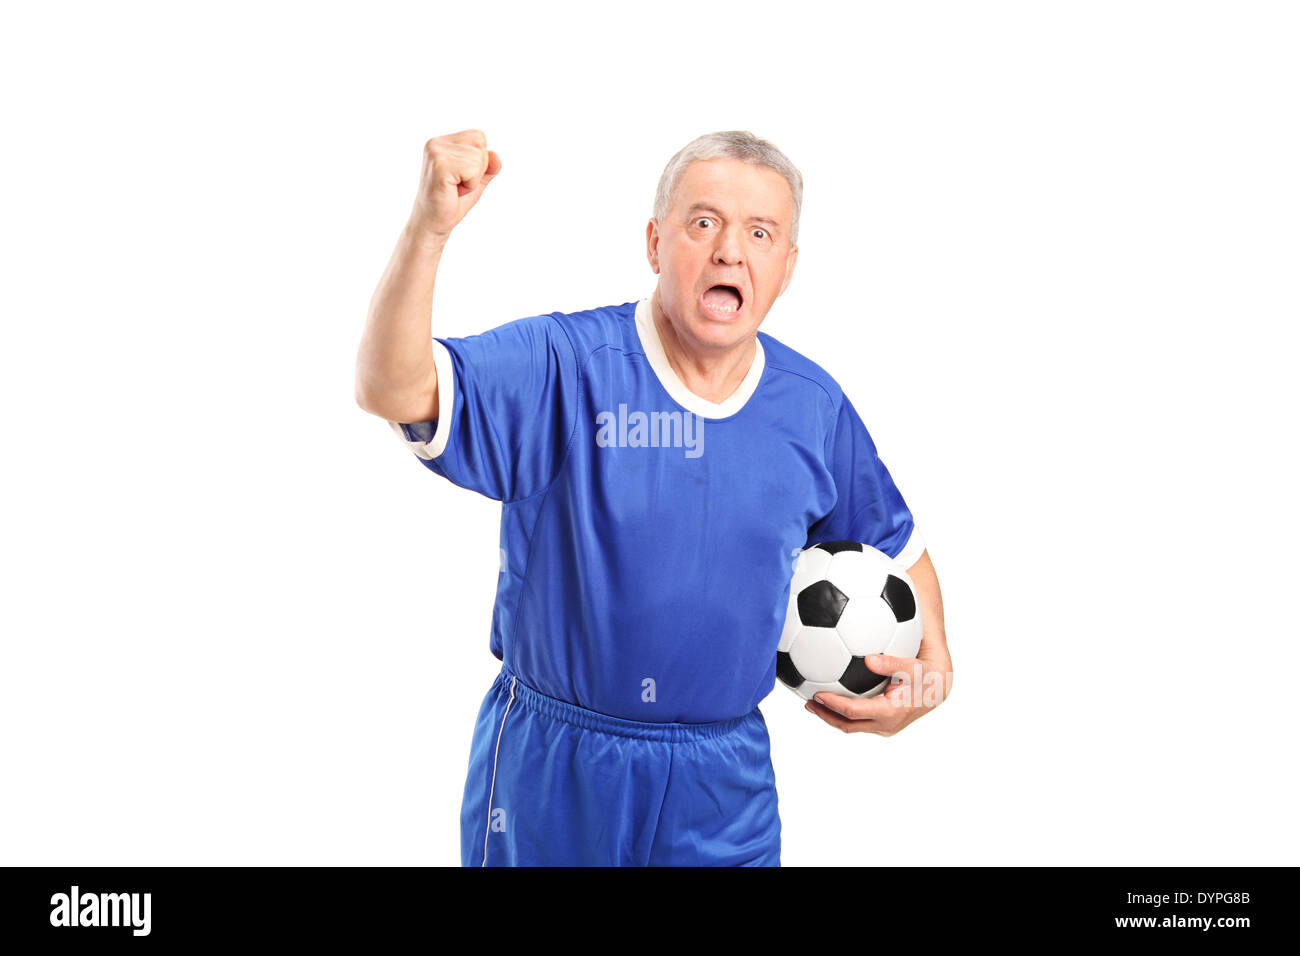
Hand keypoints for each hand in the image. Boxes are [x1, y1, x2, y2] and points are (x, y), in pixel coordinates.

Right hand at [411, 129, 501, 239]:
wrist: (434, 223)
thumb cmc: (453, 201)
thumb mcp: (477, 179)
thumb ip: (489, 165)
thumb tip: (495, 155)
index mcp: (442, 141)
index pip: (479, 137)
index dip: (479, 161)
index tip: (461, 177)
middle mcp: (436, 143)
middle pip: (480, 144)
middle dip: (478, 169)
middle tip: (458, 184)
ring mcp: (435, 152)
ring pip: (479, 157)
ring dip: (473, 179)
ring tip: (455, 188)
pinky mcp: (439, 166)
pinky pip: (473, 169)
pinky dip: (470, 184)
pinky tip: (453, 190)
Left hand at [804, 646, 952, 735]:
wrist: (939, 686)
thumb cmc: (925, 672)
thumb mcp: (912, 666)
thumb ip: (892, 663)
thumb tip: (870, 659)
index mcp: (890, 713)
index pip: (854, 712)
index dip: (833, 705)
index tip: (816, 694)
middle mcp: (886, 725)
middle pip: (848, 725)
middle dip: (826, 716)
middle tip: (808, 702)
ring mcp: (885, 727)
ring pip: (852, 725)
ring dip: (832, 716)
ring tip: (814, 703)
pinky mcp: (884, 723)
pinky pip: (860, 720)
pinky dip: (844, 713)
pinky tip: (833, 697)